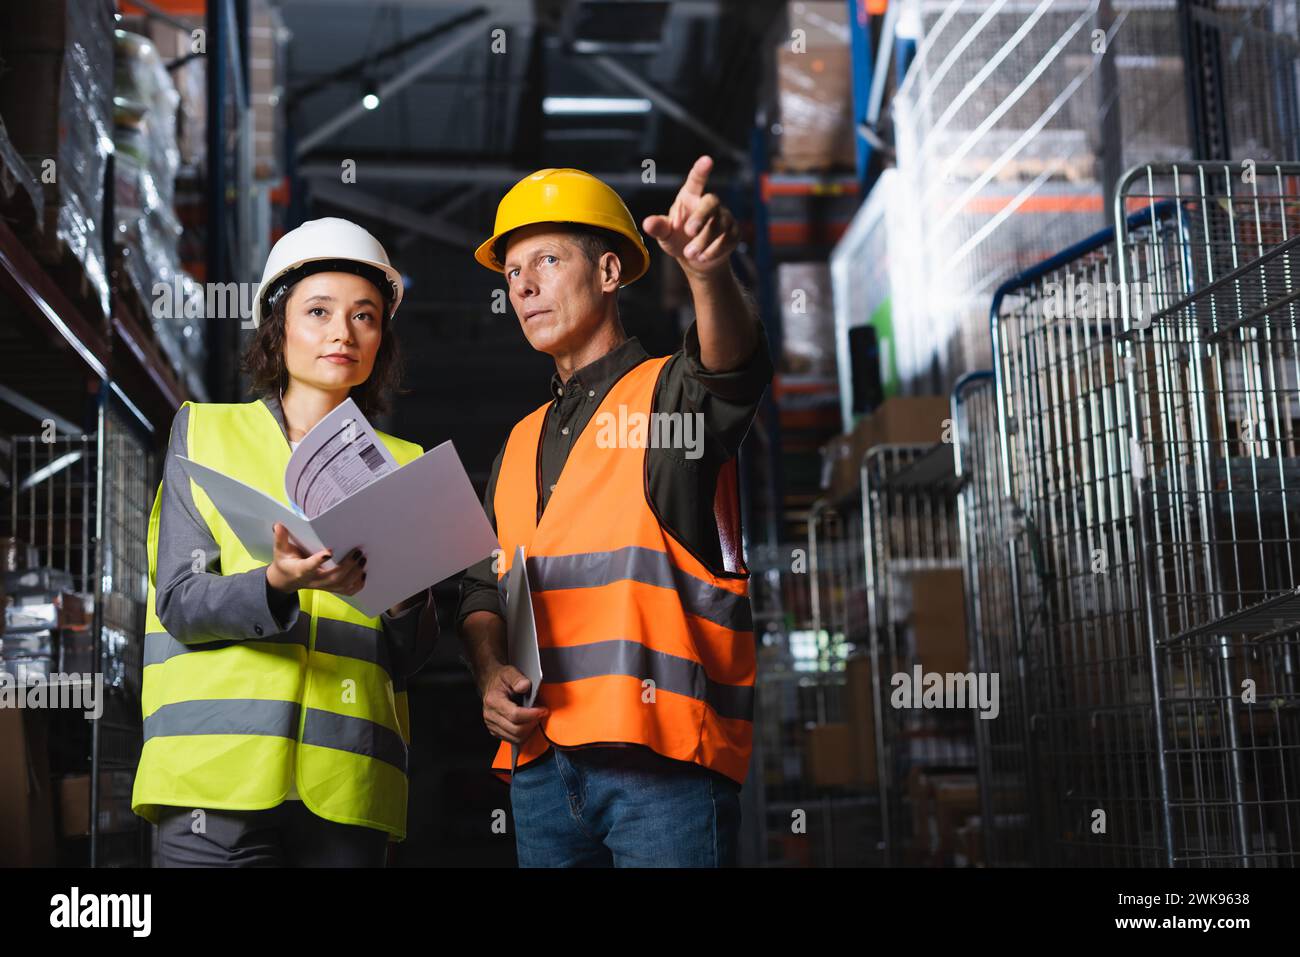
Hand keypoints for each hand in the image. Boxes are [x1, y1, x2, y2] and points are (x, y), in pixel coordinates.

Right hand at [265, 522, 366, 596]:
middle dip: (347, 566)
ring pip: (342, 585)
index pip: (309, 567)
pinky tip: (363, 573)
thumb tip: (279, 525)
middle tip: (358, 552)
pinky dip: (357, 584)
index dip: (318, 561)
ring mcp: (323, 586)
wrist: (286, 581)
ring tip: (363, 559)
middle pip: (333, 577)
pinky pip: (346, 591)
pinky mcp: (330, 589)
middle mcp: (314, 581)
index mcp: (300, 570)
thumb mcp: (279, 551)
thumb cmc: (285, 563)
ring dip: (355, 574)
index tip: (329, 551)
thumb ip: (280, 538)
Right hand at [480, 663, 546, 744]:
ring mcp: (492, 725)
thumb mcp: (509, 672)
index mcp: (493, 701)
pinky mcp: (496, 731)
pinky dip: (524, 734)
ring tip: (535, 718)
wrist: (490, 684)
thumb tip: (525, 685)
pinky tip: (528, 723)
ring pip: (515, 738)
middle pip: (516, 730)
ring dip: (529, 730)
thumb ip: (517, 678)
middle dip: (532, 723)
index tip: (543, 710)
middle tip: (541, 714)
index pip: (515, 715)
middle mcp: (491, 716)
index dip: (532, 714)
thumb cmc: (500, 679)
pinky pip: (513, 740)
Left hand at [642, 155, 740, 276]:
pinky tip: (703, 257)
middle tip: (689, 232)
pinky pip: (728, 239)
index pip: (696, 180)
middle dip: (701, 217)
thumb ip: (658, 227)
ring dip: (704, 241)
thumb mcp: (665, 234)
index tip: (707, 160)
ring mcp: (724, 217)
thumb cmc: (678, 240)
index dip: (701, 170)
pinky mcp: (734, 233)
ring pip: (720, 225)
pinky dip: (714, 250)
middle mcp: (709, 204)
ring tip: (690, 254)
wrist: (696, 260)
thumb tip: (647, 223)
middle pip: (711, 202)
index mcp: (690, 197)